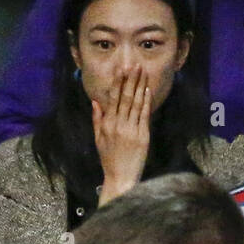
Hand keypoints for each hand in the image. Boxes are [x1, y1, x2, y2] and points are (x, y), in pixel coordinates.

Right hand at [92, 68, 151, 200]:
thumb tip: (96, 101)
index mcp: (106, 124)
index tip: (121, 69)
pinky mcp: (142, 136)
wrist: (120, 178)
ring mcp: (131, 130)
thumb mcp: (98, 139)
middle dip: (130, 80)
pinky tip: (147, 90)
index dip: (117, 83)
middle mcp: (118, 125)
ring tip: (142, 72)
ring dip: (139, 86)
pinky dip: (146, 102)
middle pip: (125, 97)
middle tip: (134, 65)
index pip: (112, 98)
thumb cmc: (109, 160)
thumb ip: (97, 119)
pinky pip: (144, 115)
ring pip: (135, 103)